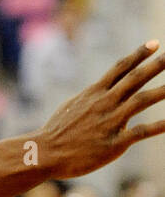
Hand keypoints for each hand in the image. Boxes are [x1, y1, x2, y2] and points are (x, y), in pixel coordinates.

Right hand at [37, 41, 164, 178]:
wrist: (44, 153)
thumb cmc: (56, 133)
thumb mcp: (71, 107)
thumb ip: (89, 99)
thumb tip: (98, 91)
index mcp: (94, 93)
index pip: (120, 68)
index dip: (139, 55)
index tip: (155, 44)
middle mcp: (104, 103)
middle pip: (135, 79)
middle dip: (157, 66)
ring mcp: (109, 122)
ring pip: (141, 101)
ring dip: (162, 91)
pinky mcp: (113, 143)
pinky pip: (140, 132)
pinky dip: (158, 126)